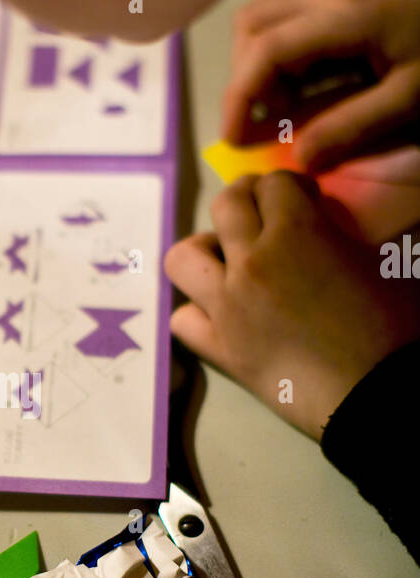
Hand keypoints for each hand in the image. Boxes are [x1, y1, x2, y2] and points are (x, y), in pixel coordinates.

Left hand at [164, 172, 419, 438]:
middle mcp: (251, 263)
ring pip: (183, 258)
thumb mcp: (390, 260)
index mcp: (298, 231)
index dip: (292, 187)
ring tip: (230, 261)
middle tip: (265, 217)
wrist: (380, 395)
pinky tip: (221, 313)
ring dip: (205, 251)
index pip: (274, 183)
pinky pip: (182, 320)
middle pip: (225, 206)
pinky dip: (196, 312)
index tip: (307, 201)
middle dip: (247, 200)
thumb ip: (356, 230)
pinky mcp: (221, 351)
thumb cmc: (396, 324)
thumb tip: (339, 221)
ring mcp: (228, 308)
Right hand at [222, 0, 419, 173]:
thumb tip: (300, 158)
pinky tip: (293, 65)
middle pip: (252, 24)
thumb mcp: (412, 100)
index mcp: (350, 17)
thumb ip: (355, 128)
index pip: (268, 49)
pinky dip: (268, 34)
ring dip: (253, 53)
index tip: (234, 139)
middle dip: (245, 77)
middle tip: (269, 120)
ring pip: (259, 7)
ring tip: (280, 93)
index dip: (239, 96)